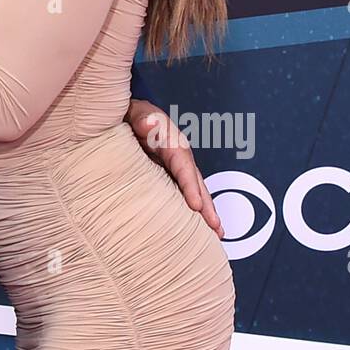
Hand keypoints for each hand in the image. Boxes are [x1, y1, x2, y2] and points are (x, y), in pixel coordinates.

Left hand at [126, 99, 223, 237]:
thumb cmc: (136, 117)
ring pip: (195, 192)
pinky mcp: (172, 178)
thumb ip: (144, 118)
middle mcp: (181, 159)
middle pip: (196, 183)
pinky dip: (195, 212)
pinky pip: (185, 195)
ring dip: (206, 213)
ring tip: (217, 235)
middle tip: (216, 229)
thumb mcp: (138, 114)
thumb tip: (149, 123)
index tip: (195, 207)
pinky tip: (199, 229)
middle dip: (207, 206)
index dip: (190, 187)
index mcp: (173, 144)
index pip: (183, 167)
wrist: (132, 118)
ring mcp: (178, 170)